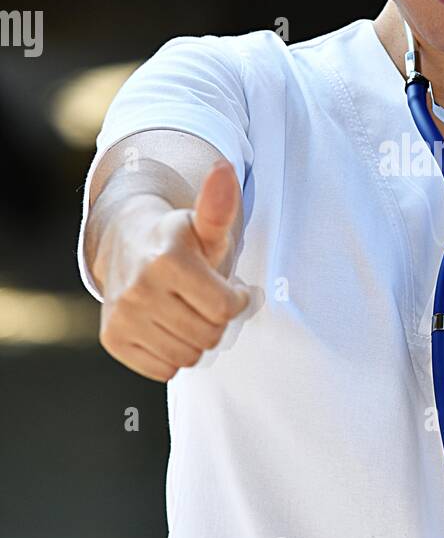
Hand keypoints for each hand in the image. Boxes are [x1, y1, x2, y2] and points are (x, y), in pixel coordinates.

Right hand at [98, 160, 249, 381]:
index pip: (225, 308)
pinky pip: (163, 369)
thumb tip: (224, 168)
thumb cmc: (178, 238)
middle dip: (216, 320)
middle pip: (208, 336)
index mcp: (167, 260)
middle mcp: (138, 289)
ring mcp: (122, 316)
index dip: (237, 300)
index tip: (232, 288)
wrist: (126, 244)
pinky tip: (168, 325)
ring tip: (188, 310)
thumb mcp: (204, 224)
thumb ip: (219, 205)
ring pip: (187, 357)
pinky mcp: (112, 339)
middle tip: (207, 299)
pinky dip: (172, 353)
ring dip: (196, 338)